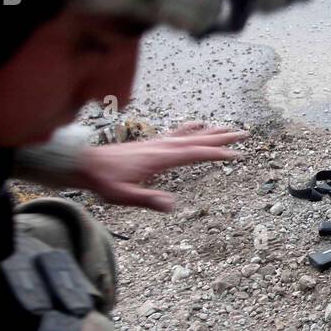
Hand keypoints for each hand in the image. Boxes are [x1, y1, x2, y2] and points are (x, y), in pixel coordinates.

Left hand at [76, 122, 248, 210]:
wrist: (86, 164)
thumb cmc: (105, 181)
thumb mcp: (124, 196)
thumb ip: (148, 199)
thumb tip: (171, 205)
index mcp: (160, 158)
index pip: (195, 153)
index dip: (217, 154)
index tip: (237, 154)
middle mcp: (162, 146)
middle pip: (199, 139)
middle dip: (222, 137)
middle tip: (244, 133)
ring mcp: (158, 143)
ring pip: (191, 134)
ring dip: (211, 131)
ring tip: (229, 127)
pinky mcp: (153, 143)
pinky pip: (179, 132)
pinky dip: (192, 127)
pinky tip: (198, 124)